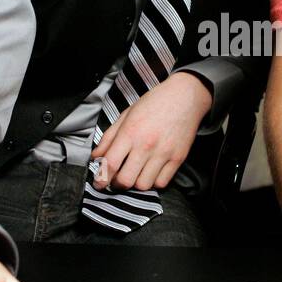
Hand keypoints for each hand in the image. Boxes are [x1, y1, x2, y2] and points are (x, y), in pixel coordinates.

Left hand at [91, 71, 212, 190]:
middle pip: (126, 180)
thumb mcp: (126, 115)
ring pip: (144, 185)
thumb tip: (96, 156)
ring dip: (136, 184)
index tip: (99, 184)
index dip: (101, 179)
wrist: (185, 96)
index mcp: (130, 132)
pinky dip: (153, 182)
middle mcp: (146, 145)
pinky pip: (162, 183)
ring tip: (135, 174)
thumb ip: (109, 137)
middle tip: (117, 179)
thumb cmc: (155, 103)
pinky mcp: (178, 158)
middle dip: (117, 184)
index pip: (111, 164)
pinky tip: (150, 173)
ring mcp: (164, 153)